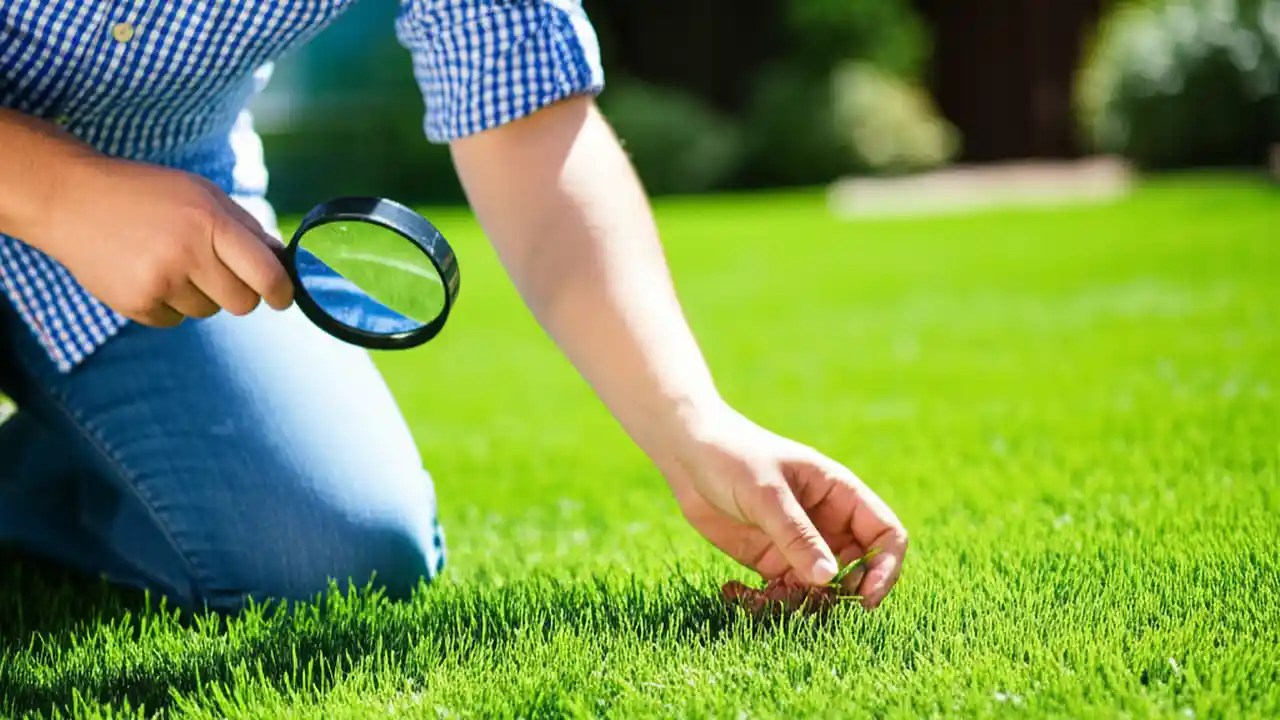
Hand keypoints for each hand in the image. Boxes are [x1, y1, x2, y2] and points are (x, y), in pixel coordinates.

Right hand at [34, 155, 291, 326]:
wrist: (71, 200)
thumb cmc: (147, 194)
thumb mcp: (201, 194)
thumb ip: (245, 227)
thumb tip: (283, 262)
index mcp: (210, 222)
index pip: (266, 274)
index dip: (281, 291)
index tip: (282, 297)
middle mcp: (187, 254)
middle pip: (242, 303)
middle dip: (240, 293)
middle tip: (218, 272)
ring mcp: (159, 282)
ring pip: (209, 312)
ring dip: (200, 294)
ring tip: (170, 262)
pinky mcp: (136, 304)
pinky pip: (175, 321)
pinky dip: (169, 304)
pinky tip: (148, 273)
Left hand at [664, 404, 907, 608]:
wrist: (687, 454)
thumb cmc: (733, 456)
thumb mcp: (766, 494)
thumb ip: (796, 535)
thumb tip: (830, 579)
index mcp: (841, 494)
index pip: (886, 534)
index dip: (885, 568)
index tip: (865, 597)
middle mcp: (827, 522)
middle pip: (858, 571)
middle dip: (838, 595)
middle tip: (805, 602)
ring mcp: (800, 544)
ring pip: (821, 590)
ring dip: (798, 603)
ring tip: (761, 597)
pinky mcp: (771, 560)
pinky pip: (785, 593)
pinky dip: (767, 603)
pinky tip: (734, 592)